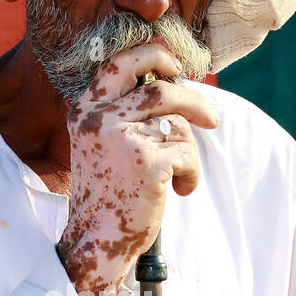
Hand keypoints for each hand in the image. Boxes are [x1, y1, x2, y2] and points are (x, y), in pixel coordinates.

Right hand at [56, 44, 218, 295]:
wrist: (95, 241)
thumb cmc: (105, 196)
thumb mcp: (101, 145)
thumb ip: (124, 115)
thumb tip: (170, 86)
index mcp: (85, 110)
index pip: (119, 63)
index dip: (152, 54)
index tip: (173, 66)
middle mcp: (99, 118)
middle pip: (160, 86)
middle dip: (192, 98)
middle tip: (210, 117)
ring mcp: (122, 138)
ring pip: (177, 124)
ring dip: (190, 148)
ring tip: (181, 174)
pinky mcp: (146, 162)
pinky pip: (187, 154)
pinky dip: (191, 175)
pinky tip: (179, 192)